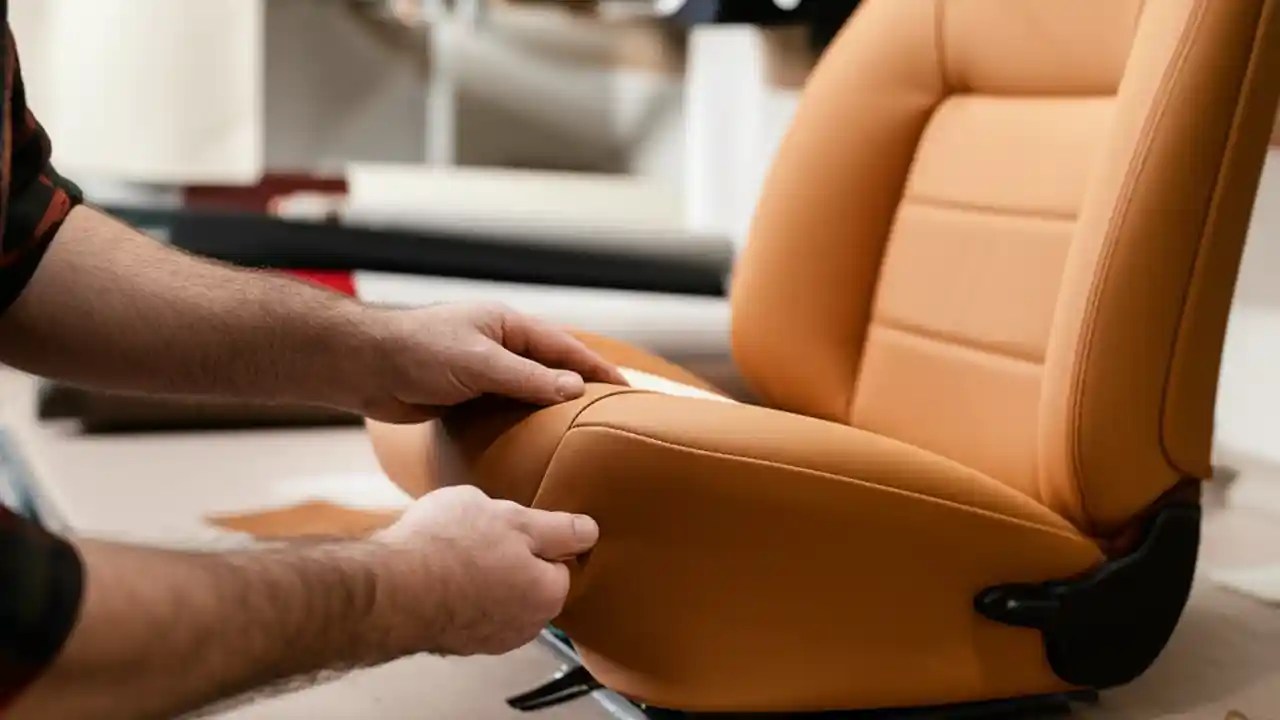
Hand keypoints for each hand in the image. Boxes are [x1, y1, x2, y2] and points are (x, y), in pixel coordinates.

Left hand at [363, 303, 626, 422]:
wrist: (363, 367)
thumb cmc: (417, 351)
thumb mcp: (479, 362)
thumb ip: (526, 376)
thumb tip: (573, 388)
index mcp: (506, 325)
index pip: (564, 347)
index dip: (596, 367)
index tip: (626, 388)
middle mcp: (498, 346)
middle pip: (550, 369)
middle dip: (579, 388)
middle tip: (613, 414)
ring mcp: (481, 372)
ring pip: (527, 393)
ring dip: (550, 411)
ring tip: (582, 435)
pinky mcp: (464, 397)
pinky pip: (503, 411)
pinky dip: (521, 425)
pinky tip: (535, 445)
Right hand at [369, 485, 597, 656]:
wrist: (388, 588)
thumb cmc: (450, 545)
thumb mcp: (511, 517)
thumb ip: (555, 527)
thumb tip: (589, 531)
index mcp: (547, 592)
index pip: (559, 560)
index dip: (534, 537)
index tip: (509, 526)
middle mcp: (526, 625)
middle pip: (529, 580)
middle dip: (509, 558)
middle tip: (478, 535)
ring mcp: (489, 639)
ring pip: (498, 595)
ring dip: (482, 576)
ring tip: (452, 551)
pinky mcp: (456, 643)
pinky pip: (469, 608)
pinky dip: (458, 593)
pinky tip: (436, 573)